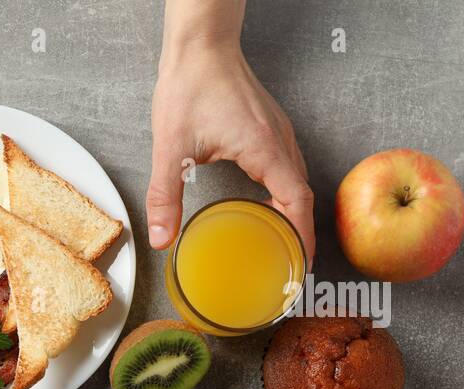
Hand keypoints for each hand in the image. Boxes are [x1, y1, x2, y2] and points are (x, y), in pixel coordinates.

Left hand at [148, 27, 314, 261]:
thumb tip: (161, 237)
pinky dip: (282, 193)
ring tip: (277, 243)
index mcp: (264, 149)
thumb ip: (166, 195)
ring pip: (296, 180)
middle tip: (285, 265)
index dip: (300, 236)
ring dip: (291, 212)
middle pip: (302, 195)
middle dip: (297, 232)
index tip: (298, 264)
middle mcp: (279, 141)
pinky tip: (264, 205)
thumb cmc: (191, 87)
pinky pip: (286, 167)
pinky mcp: (269, 127)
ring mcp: (277, 132)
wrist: (200, 47)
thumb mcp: (172, 147)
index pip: (296, 201)